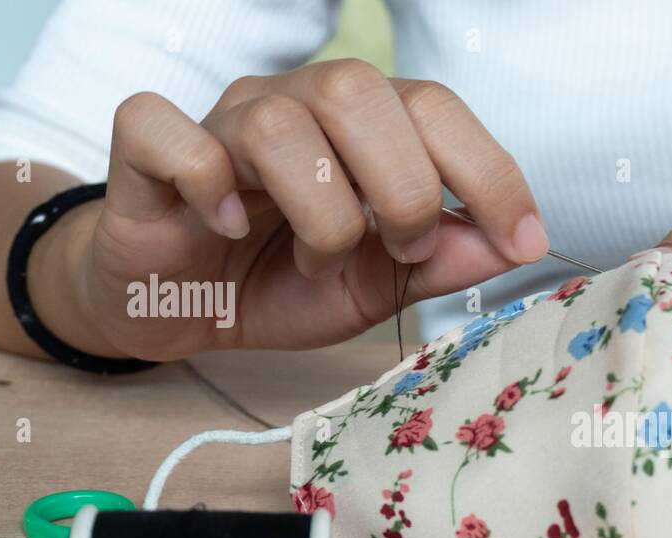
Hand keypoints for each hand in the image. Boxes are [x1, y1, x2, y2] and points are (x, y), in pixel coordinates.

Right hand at [61, 60, 547, 360]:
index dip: (489, 172)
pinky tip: (226, 227)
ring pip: (277, 125)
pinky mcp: (146, 154)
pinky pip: (165, 131)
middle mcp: (295, 107)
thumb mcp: (378, 286)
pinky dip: (206, 183)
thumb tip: (514, 246)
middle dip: (402, 189)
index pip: (435, 109)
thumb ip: (443, 262)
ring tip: (315, 262)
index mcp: (362, 126)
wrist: (182, 311)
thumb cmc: (282, 282)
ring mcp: (221, 124)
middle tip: (403, 253)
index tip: (524, 242)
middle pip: (357, 93)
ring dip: (318, 213)